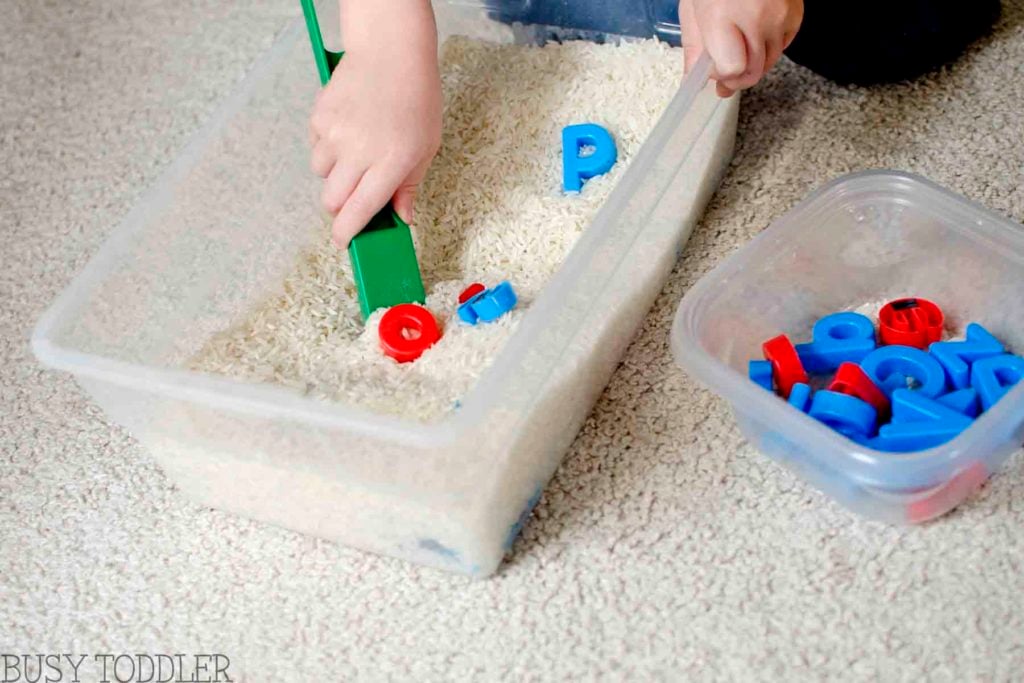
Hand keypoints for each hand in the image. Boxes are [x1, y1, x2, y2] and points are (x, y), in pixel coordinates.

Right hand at [309, 2, 441, 246]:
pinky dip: (327, 147)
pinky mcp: (319, 117)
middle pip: (332, 201)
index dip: (347, 233)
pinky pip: (315, 147)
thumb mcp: (426, 147)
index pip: (359, 212)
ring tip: (356, 152)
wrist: (391, 52)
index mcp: (390, 164)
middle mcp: (358, 152)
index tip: (344, 242)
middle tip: (355, 194)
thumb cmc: (416, 99)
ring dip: (335, 174)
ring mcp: (335, 134)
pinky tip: (348, 130)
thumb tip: (402, 218)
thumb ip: (409, 186)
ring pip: (321, 175)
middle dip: (341, 206)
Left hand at [679, 0, 803, 96]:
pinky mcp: (796, 15)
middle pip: (753, 72)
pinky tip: (756, 32)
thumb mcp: (693, 8)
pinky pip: (783, 46)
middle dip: (736, 78)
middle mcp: (756, 18)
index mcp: (723, 15)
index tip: (712, 72)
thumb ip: (694, 46)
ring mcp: (780, 16)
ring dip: (753, 63)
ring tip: (739, 47)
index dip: (721, 75)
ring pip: (770, 62)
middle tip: (724, 75)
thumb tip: (694, 80)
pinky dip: (769, 47)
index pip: (731, 68)